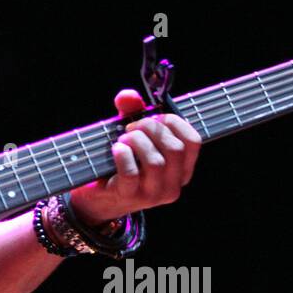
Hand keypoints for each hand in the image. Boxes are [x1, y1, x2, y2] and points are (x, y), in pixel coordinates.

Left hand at [68, 89, 200, 224]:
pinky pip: (131, 173)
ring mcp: (152, 194)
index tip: (156, 117)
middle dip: (151, 129)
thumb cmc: (121, 163)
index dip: (174, 122)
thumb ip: (133, 112)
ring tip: (123, 140)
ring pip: (155, 162)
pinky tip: (116, 150)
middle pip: (175, 149)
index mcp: (181, 169)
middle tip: (132, 127)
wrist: (99, 197)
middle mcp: (172, 184)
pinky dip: (122, 155)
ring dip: (136, 142)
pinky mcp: (129, 196)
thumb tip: (128, 96)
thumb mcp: (132, 135)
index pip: (193, 141)